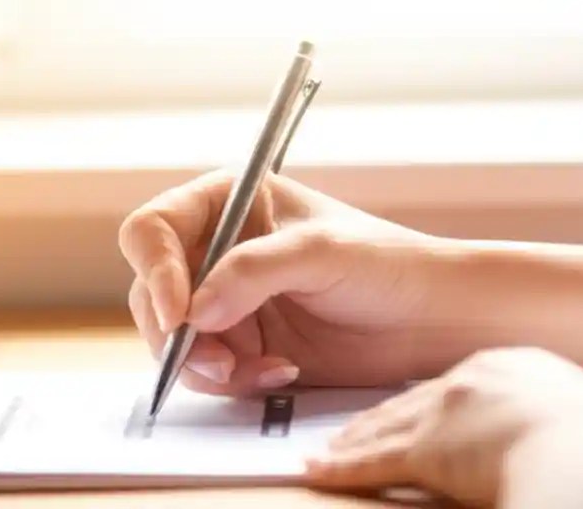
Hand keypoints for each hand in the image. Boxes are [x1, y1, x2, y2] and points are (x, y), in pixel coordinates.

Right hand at [119, 170, 454, 395]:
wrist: (430, 320)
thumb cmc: (387, 263)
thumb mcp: (321, 252)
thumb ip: (254, 272)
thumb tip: (194, 311)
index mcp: (228, 203)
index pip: (154, 229)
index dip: (156, 269)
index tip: (180, 313)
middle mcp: (216, 250)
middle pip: (152, 291)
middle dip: (177, 332)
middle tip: (217, 360)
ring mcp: (226, 301)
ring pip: (171, 338)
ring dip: (203, 363)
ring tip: (255, 369)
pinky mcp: (241, 346)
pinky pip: (206, 370)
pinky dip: (232, 380)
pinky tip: (281, 372)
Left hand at [307, 347, 582, 505]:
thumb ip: (555, 420)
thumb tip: (564, 444)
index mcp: (515, 366)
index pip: (457, 387)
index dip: (428, 403)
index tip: (415, 411)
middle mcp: (473, 379)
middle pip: (412, 403)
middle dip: (378, 419)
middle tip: (349, 429)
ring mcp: (445, 412)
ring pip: (385, 430)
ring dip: (352, 442)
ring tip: (329, 450)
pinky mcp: (427, 451)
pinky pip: (372, 464)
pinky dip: (340, 469)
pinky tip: (317, 470)